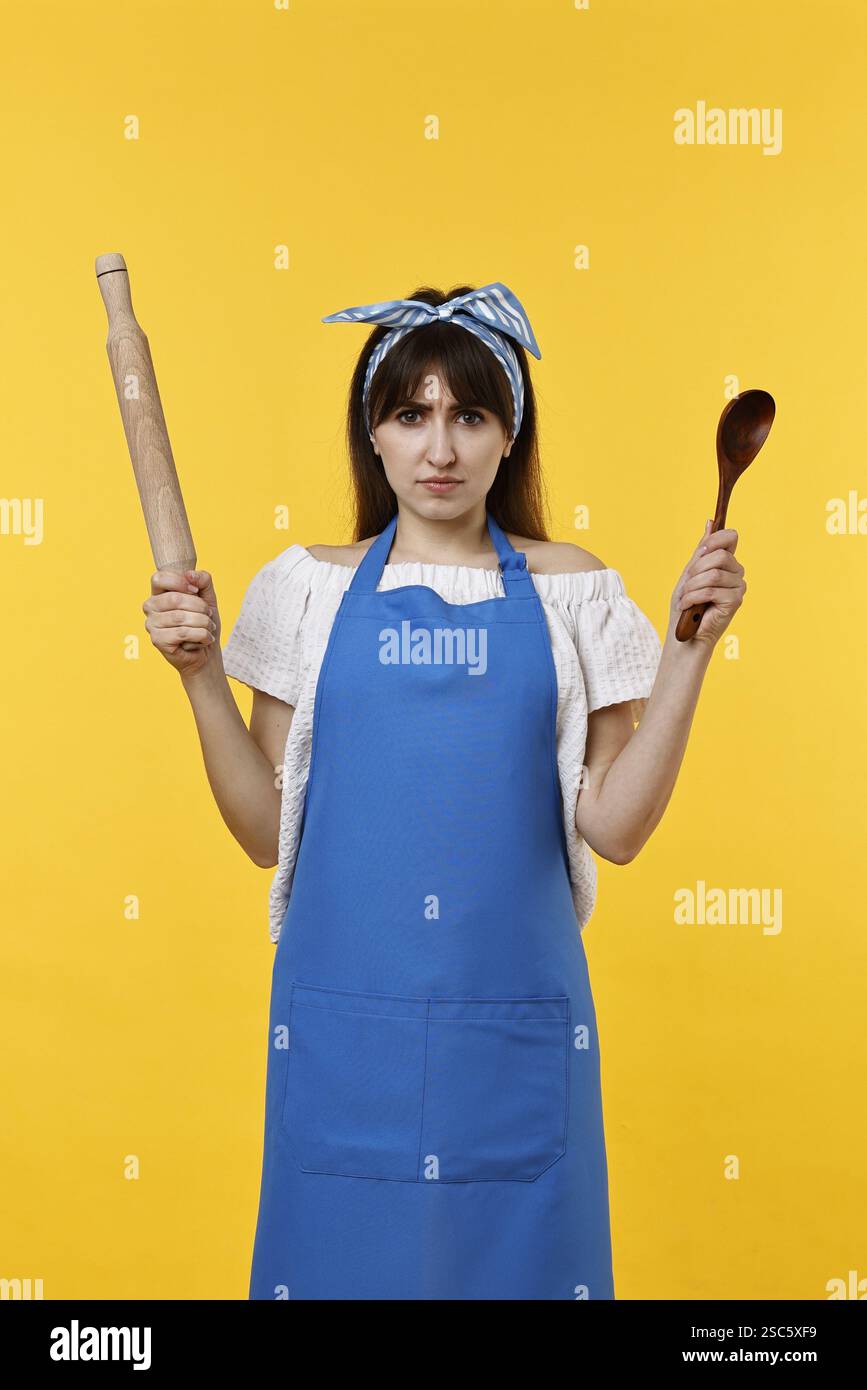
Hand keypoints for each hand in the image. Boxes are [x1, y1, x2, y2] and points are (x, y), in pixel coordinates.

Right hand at [142, 568, 220, 675]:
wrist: (207, 653)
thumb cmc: (204, 624)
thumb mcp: (208, 598)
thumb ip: (203, 580)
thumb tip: (190, 575)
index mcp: (159, 593)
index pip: (159, 578)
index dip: (180, 581)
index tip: (195, 591)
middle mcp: (150, 607)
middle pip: (175, 598)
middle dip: (199, 607)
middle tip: (208, 615)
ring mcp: (151, 624)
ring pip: (180, 617)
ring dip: (203, 623)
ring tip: (208, 628)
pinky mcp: (157, 640)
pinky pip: (183, 633)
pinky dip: (201, 635)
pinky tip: (205, 639)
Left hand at [668, 521, 746, 647]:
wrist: (685, 634)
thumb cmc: (687, 604)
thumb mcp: (690, 572)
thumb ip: (702, 550)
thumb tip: (710, 522)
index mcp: (726, 562)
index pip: (730, 537)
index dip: (715, 539)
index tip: (702, 550)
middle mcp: (736, 572)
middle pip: (719, 555)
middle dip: (696, 570)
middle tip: (687, 585)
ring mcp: (738, 586)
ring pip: (713, 573)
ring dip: (692, 586)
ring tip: (685, 598)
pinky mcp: (735, 601)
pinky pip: (711, 590)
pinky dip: (693, 597)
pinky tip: (688, 606)